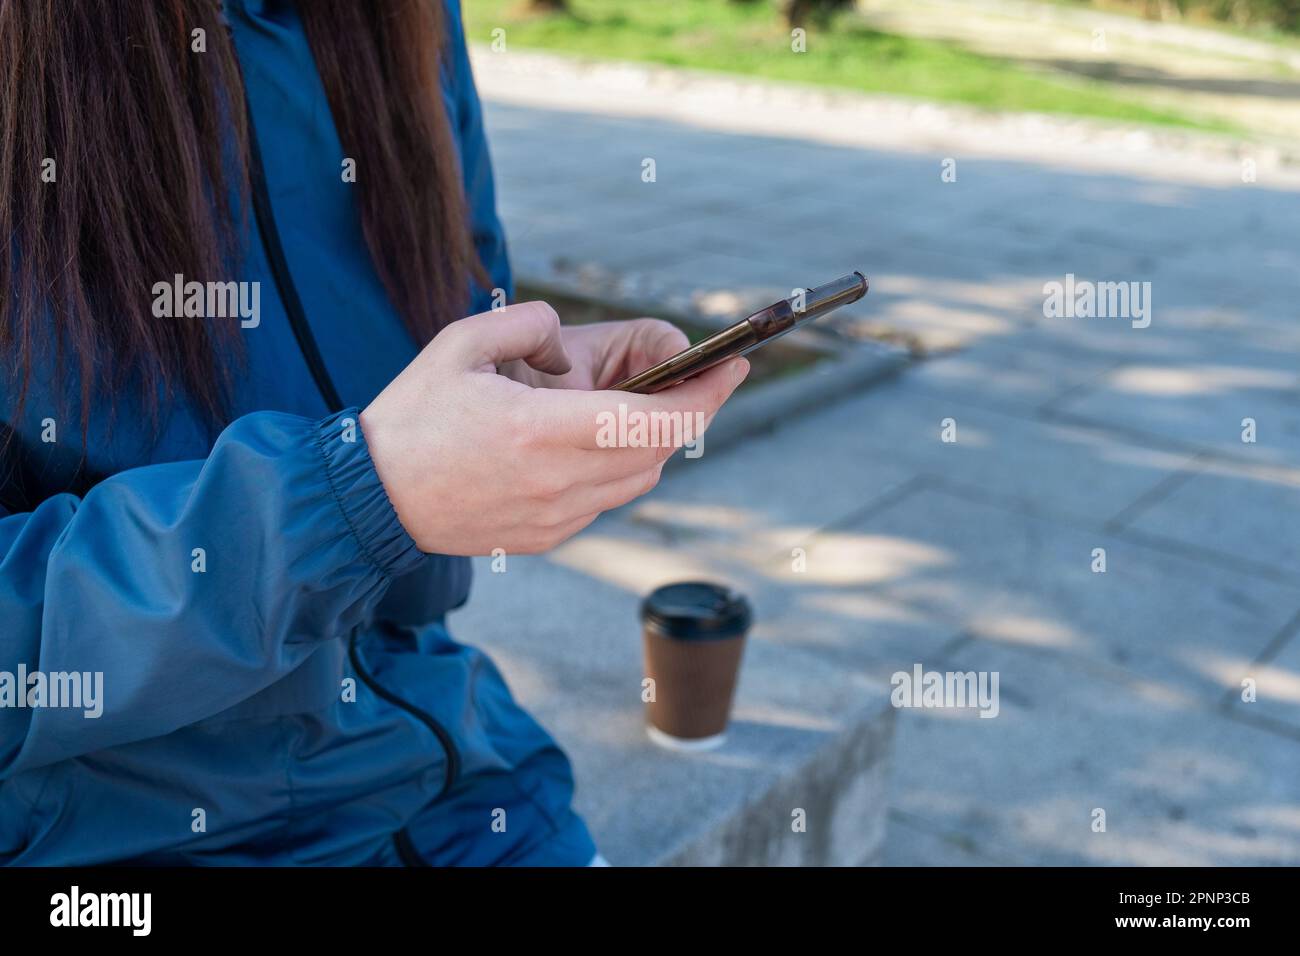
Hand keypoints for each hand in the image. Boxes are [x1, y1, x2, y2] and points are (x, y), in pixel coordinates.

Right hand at [359, 302, 749, 555]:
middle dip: (691, 412)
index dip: (705, 395)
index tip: (732, 368)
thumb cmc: (411, 417)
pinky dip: (618, 470)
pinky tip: (593, 445)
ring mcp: (554, 516)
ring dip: (655, 442)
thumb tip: (564, 336)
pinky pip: (606, 501)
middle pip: (660, 450)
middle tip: (700, 381)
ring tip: (640, 408)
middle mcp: (557, 480)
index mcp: (540, 429)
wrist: (370, 499)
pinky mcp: (546, 537)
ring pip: (640, 479)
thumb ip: (526, 324)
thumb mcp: (460, 344)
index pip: (654, 419)